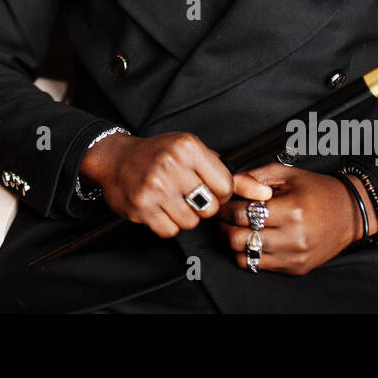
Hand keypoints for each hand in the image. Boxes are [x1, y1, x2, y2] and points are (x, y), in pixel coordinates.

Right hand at [79, 132, 233, 238]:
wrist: (115, 159)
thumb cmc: (157, 155)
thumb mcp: (189, 150)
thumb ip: (222, 169)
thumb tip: (261, 192)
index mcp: (187, 147)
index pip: (225, 185)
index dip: (220, 194)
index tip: (209, 190)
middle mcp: (170, 164)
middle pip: (209, 207)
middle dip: (203, 208)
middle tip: (189, 197)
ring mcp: (154, 187)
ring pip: (190, 222)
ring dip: (184, 217)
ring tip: (172, 202)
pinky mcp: (141, 206)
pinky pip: (169, 231)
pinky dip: (167, 225)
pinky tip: (160, 210)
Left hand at [216, 164, 377, 274]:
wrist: (349, 214)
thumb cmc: (318, 191)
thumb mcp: (288, 174)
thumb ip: (256, 176)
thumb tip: (231, 182)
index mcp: (292, 210)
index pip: (242, 213)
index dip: (225, 206)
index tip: (221, 201)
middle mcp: (293, 237)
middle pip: (239, 237)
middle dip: (223, 225)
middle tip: (220, 215)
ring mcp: (294, 256)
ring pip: (245, 254)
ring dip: (232, 240)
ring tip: (233, 227)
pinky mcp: (295, 268)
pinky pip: (257, 266)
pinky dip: (247, 253)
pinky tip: (250, 239)